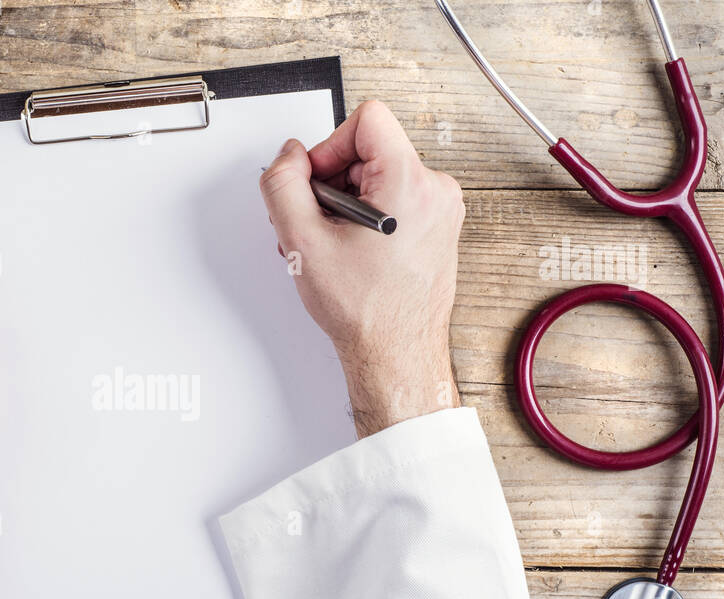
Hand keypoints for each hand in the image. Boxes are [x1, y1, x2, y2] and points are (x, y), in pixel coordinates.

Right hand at [259, 101, 464, 437]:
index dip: (329, 146)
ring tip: (334, 244)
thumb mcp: (303, 241)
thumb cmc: (367, 311)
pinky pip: (395, 199)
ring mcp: (441, 209)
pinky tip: (352, 250)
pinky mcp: (438, 226)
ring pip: (379, 176)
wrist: (396, 353)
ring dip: (346, 203)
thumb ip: (283, 185)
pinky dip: (367, 217)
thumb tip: (288, 157)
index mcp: (410, 183)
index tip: (316, 183)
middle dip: (334, 182)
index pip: (367, 119)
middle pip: (370, 149)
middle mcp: (435, 190)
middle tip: (319, 224)